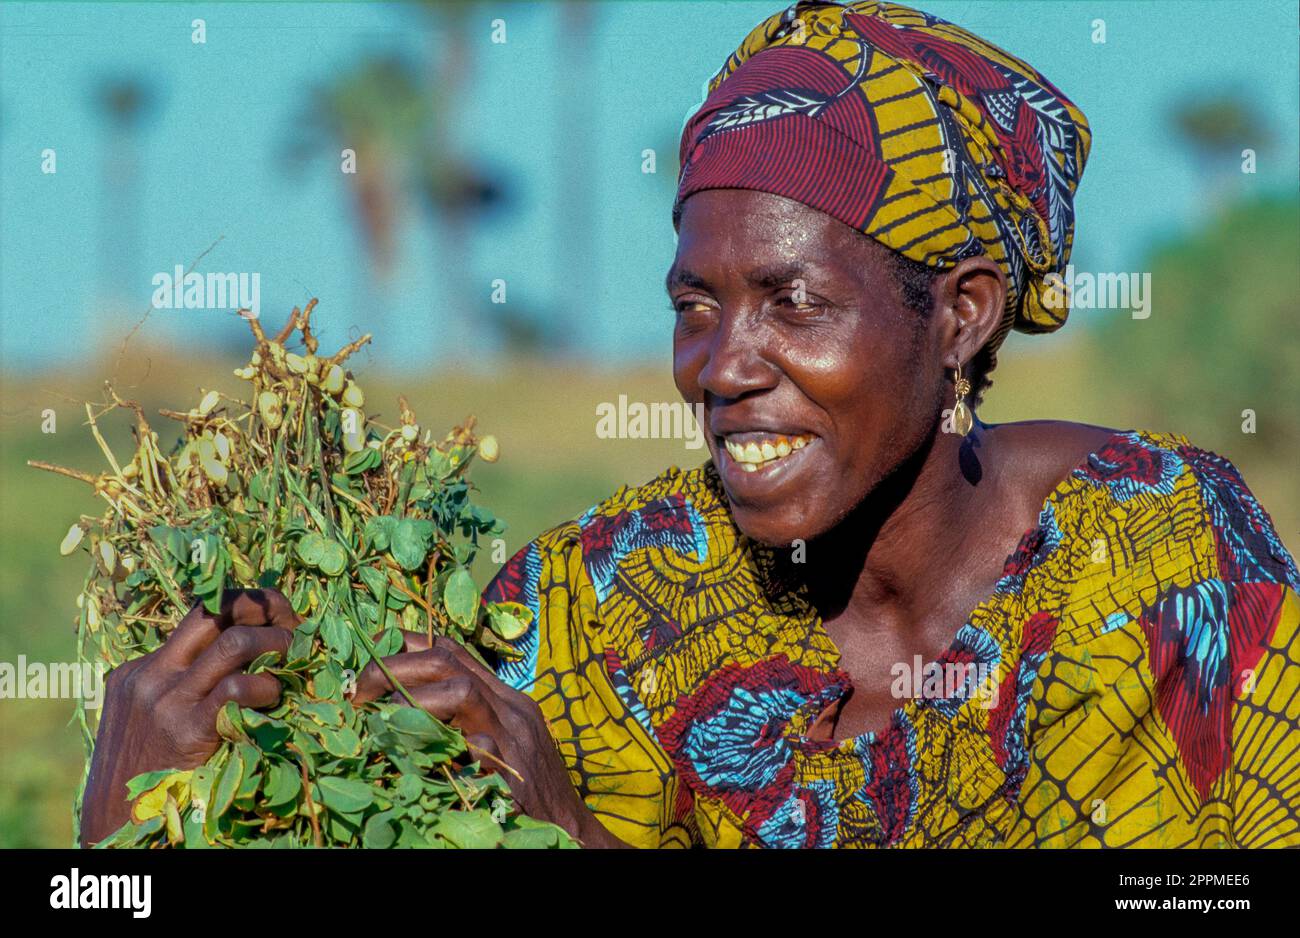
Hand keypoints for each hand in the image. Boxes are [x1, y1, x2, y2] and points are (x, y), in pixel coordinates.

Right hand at [80, 588, 301, 845]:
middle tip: (291, 628)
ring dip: (275, 644)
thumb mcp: (145, 716)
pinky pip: (237, 688)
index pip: (200, 613)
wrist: (115, 821)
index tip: (273, 612)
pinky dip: (265, 686)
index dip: (244, 605)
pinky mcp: (189, 728)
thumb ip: (177, 686)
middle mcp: (152, 675)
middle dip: (263, 608)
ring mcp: (169, 699)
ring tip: (292, 658)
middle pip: (215, 611)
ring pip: (233, 642)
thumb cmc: (142, 769)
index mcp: (141, 669)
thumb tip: (233, 664)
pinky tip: (271, 698)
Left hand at [353, 631, 628, 847]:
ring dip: (412, 702)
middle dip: (394, 668)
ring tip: (382, 722)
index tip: (370, 655)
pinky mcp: (512, 774)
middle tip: (358, 693)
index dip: (406, 644)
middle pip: (448, 661)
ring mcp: (513, 740)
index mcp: (506, 699)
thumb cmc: (528, 791)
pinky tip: (414, 761)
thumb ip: (464, 721)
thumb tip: (404, 706)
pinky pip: (475, 750)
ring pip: (462, 692)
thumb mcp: (502, 742)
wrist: (571, 831)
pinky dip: (441, 750)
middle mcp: (511, 710)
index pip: (452, 650)